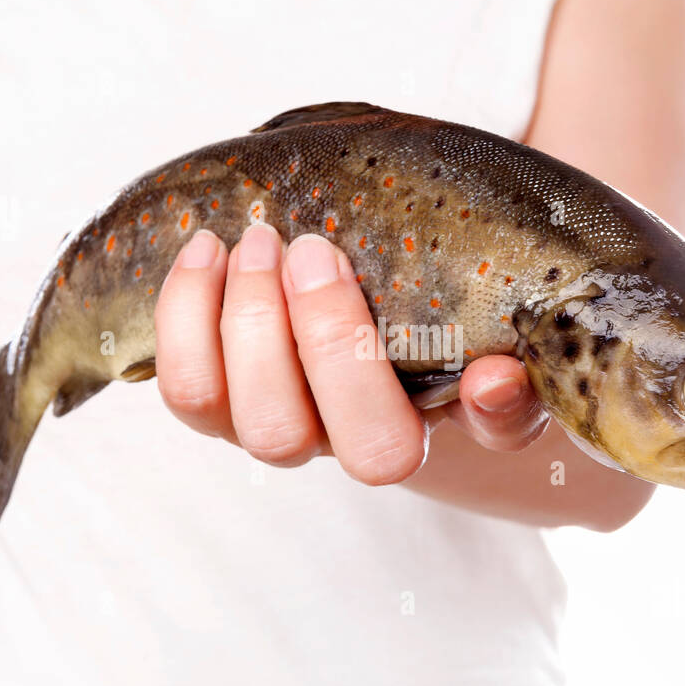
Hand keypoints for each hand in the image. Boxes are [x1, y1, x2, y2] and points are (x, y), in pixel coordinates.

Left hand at [154, 222, 548, 483]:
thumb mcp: (480, 338)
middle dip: (310, 337)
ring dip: (238, 319)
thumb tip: (496, 382)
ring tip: (260, 241)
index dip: (462, 422)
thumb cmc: (426, 317)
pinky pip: (181, 381)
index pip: (437, 444)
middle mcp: (333, 444)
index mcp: (408, 432)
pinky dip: (184, 309)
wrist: (365, 301)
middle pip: (300, 436)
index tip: (491, 372)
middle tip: (314, 249)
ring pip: (225, 411)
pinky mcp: (215, 399)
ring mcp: (269, 422)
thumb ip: (503, 367)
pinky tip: (210, 250)